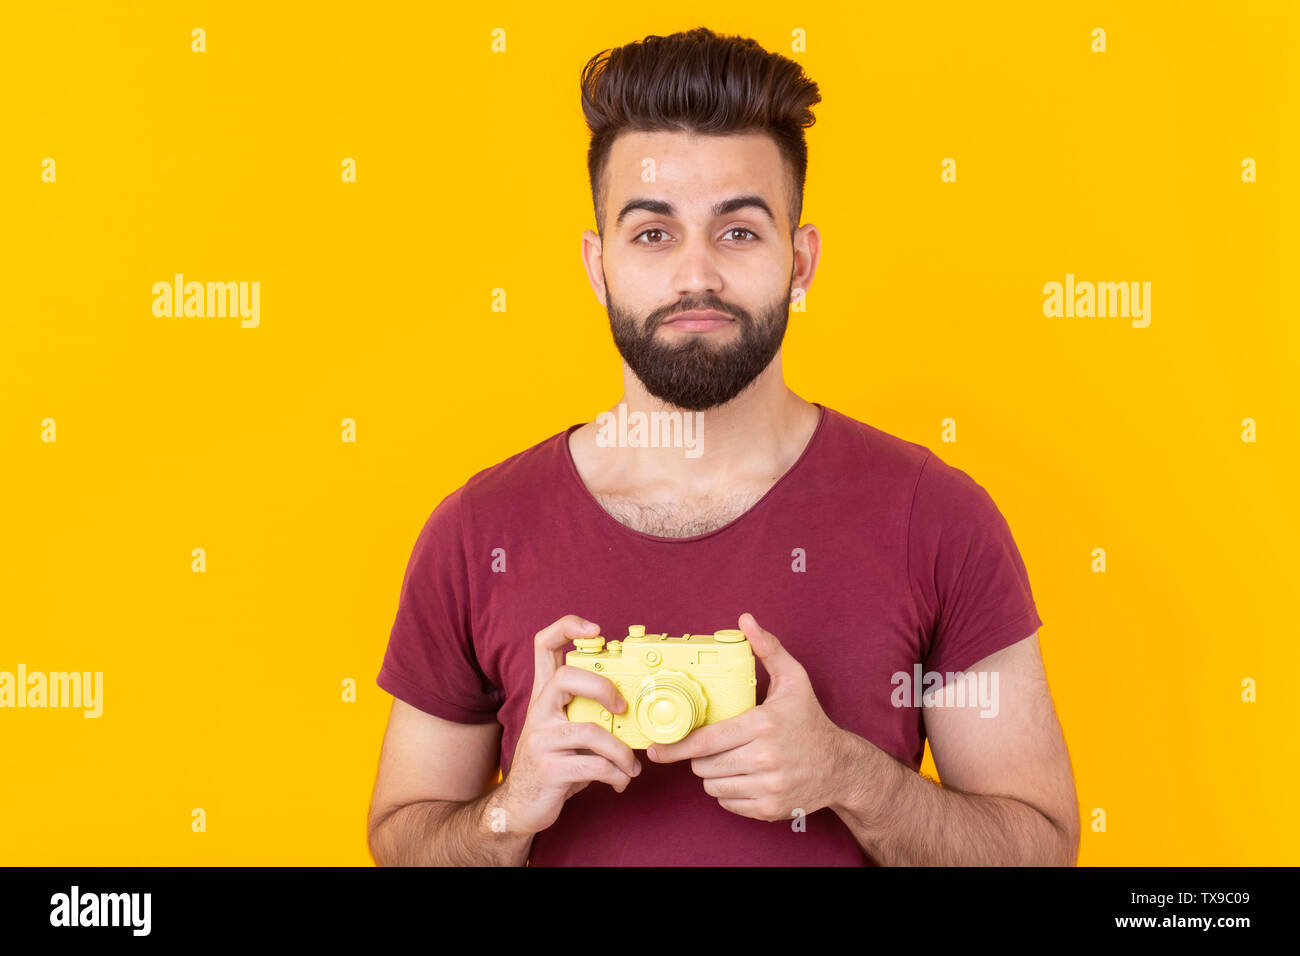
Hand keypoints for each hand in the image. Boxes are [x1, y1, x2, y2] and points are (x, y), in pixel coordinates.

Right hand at [496, 615, 641, 835]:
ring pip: (590, 731)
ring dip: (621, 752)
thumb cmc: (554, 762)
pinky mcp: (549, 769)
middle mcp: (539, 712)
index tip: (595, 629)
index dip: (566, 627)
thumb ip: (591, 713)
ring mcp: (541, 740)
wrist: (520, 805)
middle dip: (603, 688)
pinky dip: (617, 774)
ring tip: (631, 765)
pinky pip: (594, 766)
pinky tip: (622, 781)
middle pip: (566, 677)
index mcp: (545, 696)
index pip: (544, 646)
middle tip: (622, 707)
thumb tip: (636, 705)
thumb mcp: (569, 731)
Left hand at [647, 613, 848, 822]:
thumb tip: (746, 621)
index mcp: (764, 725)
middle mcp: (765, 758)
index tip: (657, 748)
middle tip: (714, 745)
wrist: (841, 767)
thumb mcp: (794, 679)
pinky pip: (727, 803)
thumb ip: (768, 649)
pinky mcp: (770, 808)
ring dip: (713, 774)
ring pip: (712, 785)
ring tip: (729, 760)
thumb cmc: (810, 720)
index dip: (677, 746)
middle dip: (701, 756)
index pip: (707, 740)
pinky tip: (742, 777)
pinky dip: (728, 792)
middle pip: (704, 765)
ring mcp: (768, 786)